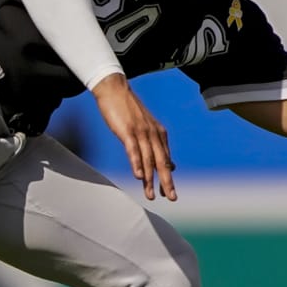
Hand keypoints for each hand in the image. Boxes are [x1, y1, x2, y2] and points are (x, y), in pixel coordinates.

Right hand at [90, 74, 176, 200]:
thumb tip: (168, 162)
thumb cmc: (127, 110)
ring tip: (150, 194)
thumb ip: (155, 144)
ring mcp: (141, 132)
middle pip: (161, 162)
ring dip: (150, 179)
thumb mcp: (145, 127)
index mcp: (159, 134)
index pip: (165, 159)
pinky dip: (137, 163)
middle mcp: (153, 134)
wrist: (115, 89)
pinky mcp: (127, 131)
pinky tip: (139, 176)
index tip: (169, 193)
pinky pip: (134, 150)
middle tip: (171, 197)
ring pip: (148, 159)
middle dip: (167, 181)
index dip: (167, 177)